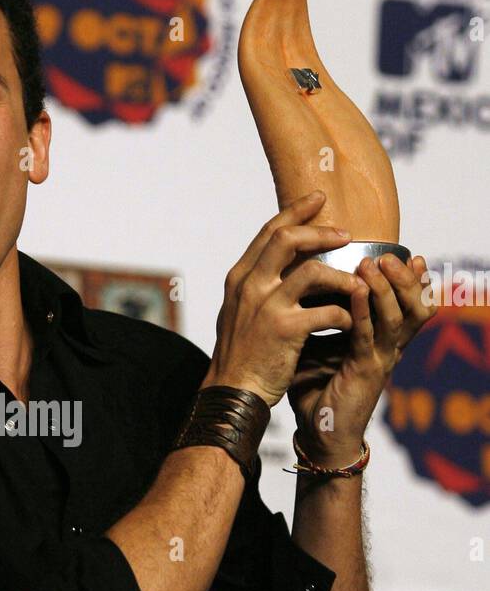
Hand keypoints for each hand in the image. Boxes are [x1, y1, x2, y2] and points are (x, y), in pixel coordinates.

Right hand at [202, 190, 360, 406]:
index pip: (269, 232)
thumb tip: (279, 261)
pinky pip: (327, 311)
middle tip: (347, 234)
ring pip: (313, 271)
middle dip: (321, 232)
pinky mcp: (285, 330)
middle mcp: (250, 286)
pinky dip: (344, 314)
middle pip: (287, 239)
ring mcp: (266, 306)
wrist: (234, 391)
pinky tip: (350, 322)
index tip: (318, 199)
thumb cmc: (242, 353)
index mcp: (240, 278)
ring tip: (357, 284)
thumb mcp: (239, 310)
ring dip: (342, 276)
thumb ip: (257, 284)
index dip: (295, 211)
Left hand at [286, 248, 436, 466]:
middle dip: (403, 278)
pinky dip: (365, 311)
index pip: (407, 304)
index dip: (410, 281)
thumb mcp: (317, 346)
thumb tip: (295, 285)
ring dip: (386, 288)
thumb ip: (317, 317)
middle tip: (387, 255)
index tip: (404, 254)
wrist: (317, 432)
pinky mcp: (365, 371)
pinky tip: (358, 291)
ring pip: (398, 317)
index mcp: (380, 340)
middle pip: (414, 306)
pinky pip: (368, 335)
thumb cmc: (316, 389)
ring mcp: (379, 359)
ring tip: (373, 264)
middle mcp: (386, 347)